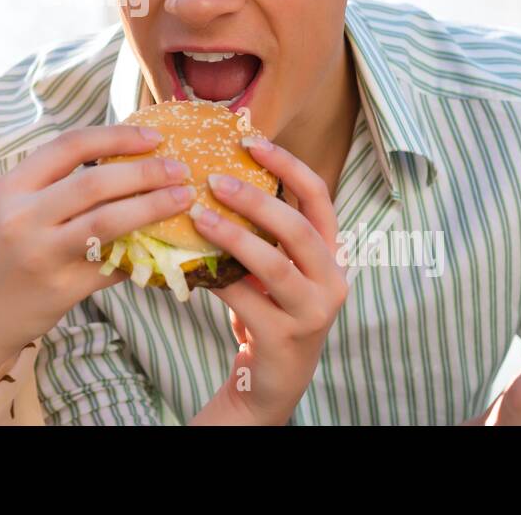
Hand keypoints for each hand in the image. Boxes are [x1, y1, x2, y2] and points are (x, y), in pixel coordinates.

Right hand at [0, 125, 197, 379]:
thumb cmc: (1, 251)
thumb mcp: (14, 206)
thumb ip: (57, 185)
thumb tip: (127, 162)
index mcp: (14, 186)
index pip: (70, 146)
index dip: (116, 136)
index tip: (154, 137)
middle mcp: (24, 217)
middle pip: (96, 183)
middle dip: (146, 172)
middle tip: (180, 170)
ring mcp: (42, 255)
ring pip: (109, 222)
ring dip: (153, 207)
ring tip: (182, 199)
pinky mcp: (62, 289)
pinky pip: (112, 265)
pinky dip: (141, 253)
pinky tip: (162, 245)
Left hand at [189, 136, 346, 425]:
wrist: (272, 380)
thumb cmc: (269, 308)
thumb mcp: (275, 266)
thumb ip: (263, 231)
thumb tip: (215, 175)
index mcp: (331, 252)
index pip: (320, 196)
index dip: (289, 164)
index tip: (251, 141)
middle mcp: (331, 279)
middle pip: (298, 227)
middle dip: (255, 199)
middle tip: (214, 179)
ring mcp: (311, 311)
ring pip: (273, 265)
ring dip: (233, 237)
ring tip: (198, 216)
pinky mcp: (284, 337)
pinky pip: (244, 300)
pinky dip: (215, 280)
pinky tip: (190, 265)